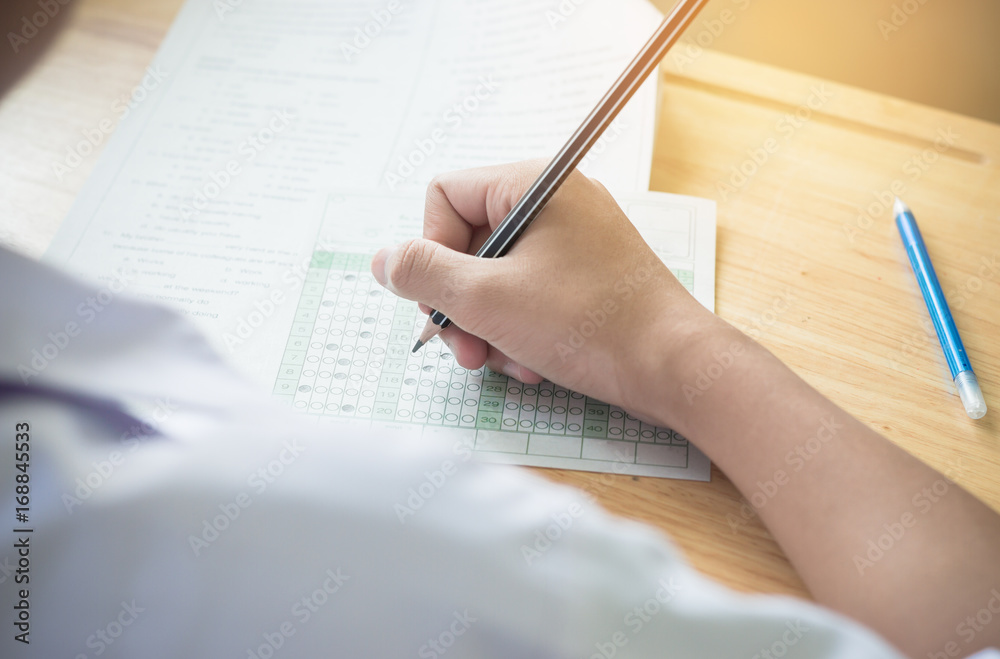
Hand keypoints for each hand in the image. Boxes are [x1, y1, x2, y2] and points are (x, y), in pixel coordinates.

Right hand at [371, 161, 721, 426]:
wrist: (674, 366)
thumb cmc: (589, 323)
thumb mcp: (487, 300)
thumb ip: (423, 275)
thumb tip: (385, 259)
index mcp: (532, 184)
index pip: (443, 197)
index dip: (429, 252)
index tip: (441, 302)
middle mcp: (553, 201)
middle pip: (467, 242)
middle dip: (459, 304)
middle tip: (466, 352)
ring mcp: (573, 238)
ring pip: (495, 275)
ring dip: (488, 326)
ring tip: (506, 363)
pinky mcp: (586, 274)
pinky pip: (529, 292)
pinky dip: (519, 330)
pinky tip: (532, 364)